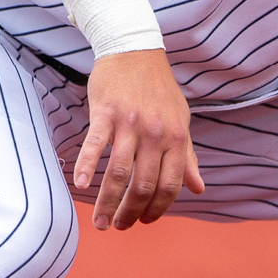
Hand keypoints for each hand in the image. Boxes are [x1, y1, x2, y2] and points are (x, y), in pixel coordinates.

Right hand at [75, 49, 204, 229]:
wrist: (134, 49)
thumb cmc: (159, 89)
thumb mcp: (181, 121)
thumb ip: (188, 157)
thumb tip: (198, 189)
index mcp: (177, 138)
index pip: (170, 185)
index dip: (158, 208)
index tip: (144, 221)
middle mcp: (155, 133)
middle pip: (143, 184)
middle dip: (130, 213)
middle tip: (118, 228)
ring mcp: (130, 123)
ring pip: (118, 173)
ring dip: (108, 202)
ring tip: (100, 222)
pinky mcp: (106, 112)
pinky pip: (95, 144)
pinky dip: (86, 166)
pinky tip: (79, 185)